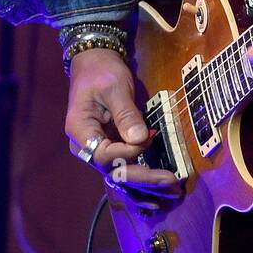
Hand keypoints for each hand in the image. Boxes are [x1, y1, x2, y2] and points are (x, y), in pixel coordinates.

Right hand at [64, 48, 182, 195]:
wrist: (95, 61)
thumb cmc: (102, 71)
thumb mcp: (115, 87)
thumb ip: (126, 114)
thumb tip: (140, 139)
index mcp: (80, 131)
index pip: (104, 154)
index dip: (127, 152)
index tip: (148, 138)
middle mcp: (86, 146)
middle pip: (113, 170)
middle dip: (142, 177)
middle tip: (170, 182)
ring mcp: (99, 148)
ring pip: (120, 172)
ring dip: (145, 182)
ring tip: (171, 192)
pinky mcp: (112, 146)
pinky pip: (125, 165)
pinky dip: (142, 175)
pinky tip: (160, 187)